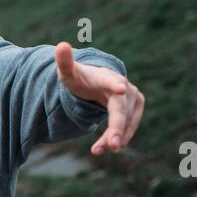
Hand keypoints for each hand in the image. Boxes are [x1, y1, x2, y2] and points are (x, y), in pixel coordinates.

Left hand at [54, 41, 144, 155]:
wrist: (96, 83)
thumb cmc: (81, 77)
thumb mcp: (68, 72)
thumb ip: (64, 62)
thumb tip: (61, 45)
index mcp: (106, 77)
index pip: (111, 80)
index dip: (116, 85)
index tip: (121, 89)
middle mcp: (123, 87)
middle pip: (121, 110)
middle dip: (117, 127)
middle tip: (113, 146)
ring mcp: (132, 98)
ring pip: (125, 122)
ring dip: (114, 138)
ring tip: (97, 151)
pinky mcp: (135, 109)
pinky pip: (128, 127)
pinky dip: (118, 138)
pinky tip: (103, 148)